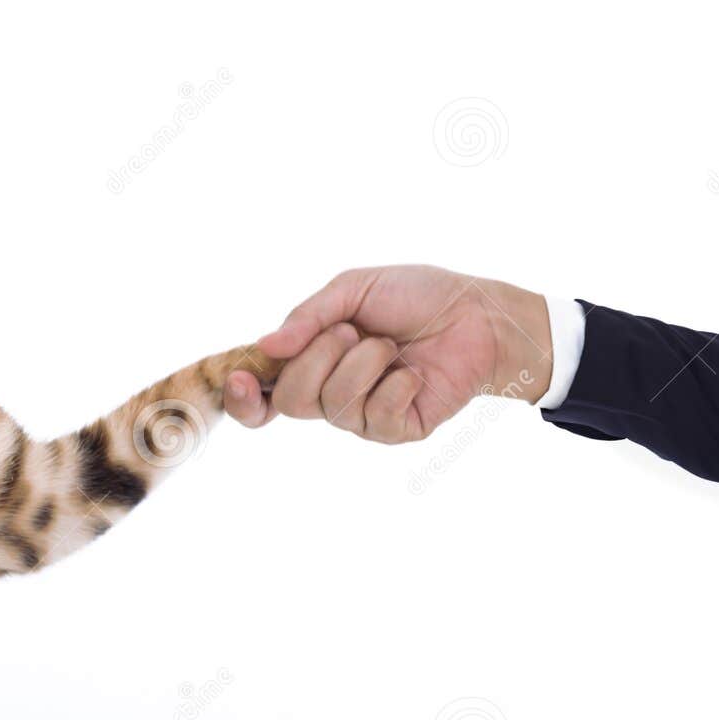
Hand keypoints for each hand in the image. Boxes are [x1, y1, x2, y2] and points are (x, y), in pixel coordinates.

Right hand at [224, 265, 553, 442]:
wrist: (477, 312)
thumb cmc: (416, 296)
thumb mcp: (355, 290)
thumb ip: (308, 316)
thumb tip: (266, 346)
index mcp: (312, 363)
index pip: (264, 398)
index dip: (244, 398)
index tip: (241, 379)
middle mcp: (331, 395)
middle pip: (293, 401)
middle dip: (319, 358)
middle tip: (353, 331)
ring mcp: (364, 416)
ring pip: (335, 406)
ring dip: (364, 363)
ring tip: (391, 346)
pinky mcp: (397, 430)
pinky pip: (377, 417)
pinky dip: (396, 385)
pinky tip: (413, 372)